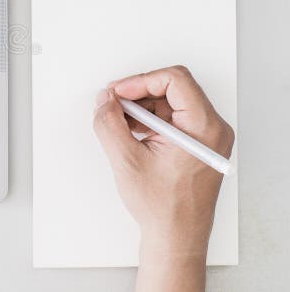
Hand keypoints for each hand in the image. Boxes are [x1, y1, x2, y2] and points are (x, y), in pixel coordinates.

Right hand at [93, 65, 233, 291]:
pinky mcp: (196, 144)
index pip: (175, 80)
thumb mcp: (126, 160)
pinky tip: (131, 133)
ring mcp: (206, 137)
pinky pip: (171, 118)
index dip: (141, 81)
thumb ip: (110, 124)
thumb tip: (105, 100)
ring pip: (169, 103)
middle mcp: (212, 129)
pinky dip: (148, 120)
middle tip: (114, 104)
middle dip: (138, 94)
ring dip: (140, 108)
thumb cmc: (164, 208)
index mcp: (204, 128)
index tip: (119, 92)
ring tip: (119, 123)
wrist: (177, 237)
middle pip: (172, 89)